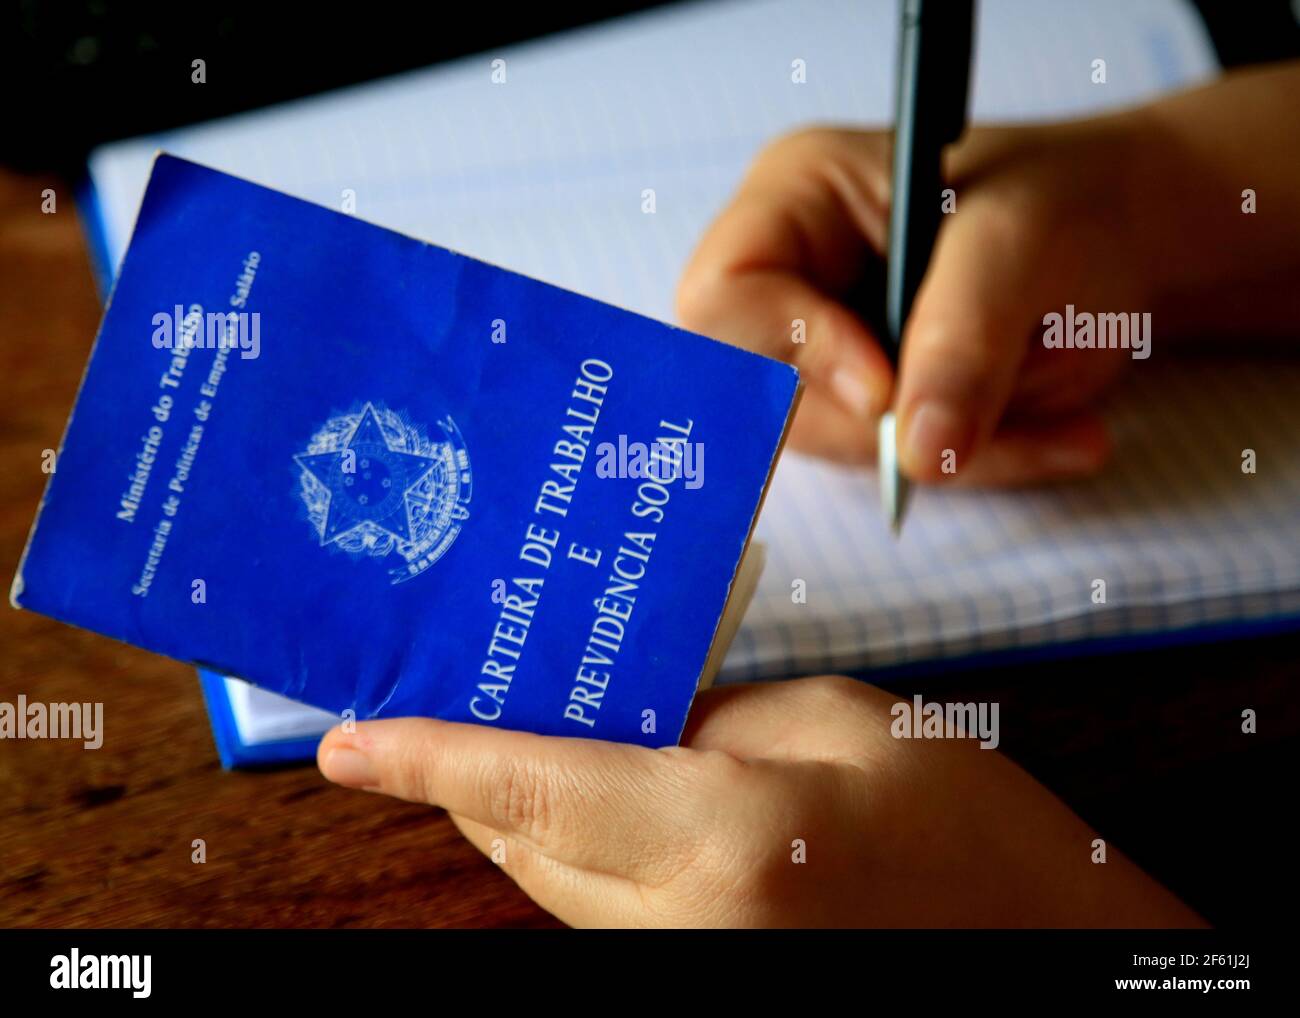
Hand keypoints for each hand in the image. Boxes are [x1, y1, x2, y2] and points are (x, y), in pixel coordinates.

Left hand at [317, 676, 1202, 926]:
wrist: (1044, 943)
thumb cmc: (972, 832)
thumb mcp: (845, 726)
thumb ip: (714, 713)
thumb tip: (624, 707)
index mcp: (719, 841)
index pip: (531, 789)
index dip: (427, 759)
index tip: (347, 740)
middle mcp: (679, 923)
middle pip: (518, 841)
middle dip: (464, 769)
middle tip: (437, 688)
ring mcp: (683, 960)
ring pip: (548, 878)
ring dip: (515, 802)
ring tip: (507, 714)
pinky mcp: (697, 968)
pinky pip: (597, 905)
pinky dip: (570, 840)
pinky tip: (584, 776)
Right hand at [676, 120, 1150, 482]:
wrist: (1127, 237)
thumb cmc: (1068, 201)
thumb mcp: (1023, 243)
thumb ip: (965, 334)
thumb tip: (921, 453)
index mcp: (795, 198)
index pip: (725, 294)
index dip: (789, 350)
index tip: (883, 390)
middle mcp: (788, 275)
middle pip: (761, 386)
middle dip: (874, 426)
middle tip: (977, 427)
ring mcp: (820, 345)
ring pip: (832, 441)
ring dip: (945, 453)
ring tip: (1064, 425)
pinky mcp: (865, 401)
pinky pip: (890, 462)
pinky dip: (973, 464)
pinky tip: (1059, 437)